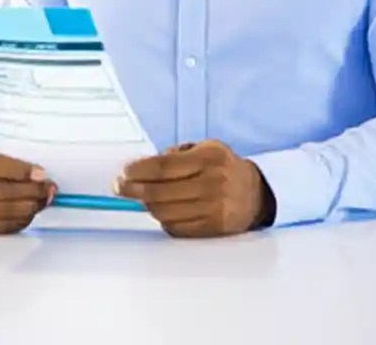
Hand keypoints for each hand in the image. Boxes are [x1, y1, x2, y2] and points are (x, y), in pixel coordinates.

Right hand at [0, 148, 56, 234]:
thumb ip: (10, 156)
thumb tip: (40, 176)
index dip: (17, 170)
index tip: (41, 174)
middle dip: (30, 191)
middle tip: (49, 189)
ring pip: (0, 211)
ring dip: (28, 208)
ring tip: (44, 201)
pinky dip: (19, 221)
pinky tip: (30, 213)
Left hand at [115, 140, 271, 237]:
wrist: (256, 192)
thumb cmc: (222, 167)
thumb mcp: (204, 148)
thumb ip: (174, 154)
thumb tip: (140, 169)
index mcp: (208, 159)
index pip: (163, 167)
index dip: (138, 171)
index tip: (123, 173)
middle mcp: (211, 183)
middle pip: (160, 192)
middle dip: (133, 190)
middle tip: (120, 188)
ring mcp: (212, 208)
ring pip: (165, 213)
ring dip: (147, 206)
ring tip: (142, 199)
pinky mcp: (213, 228)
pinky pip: (177, 228)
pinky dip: (163, 220)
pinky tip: (162, 211)